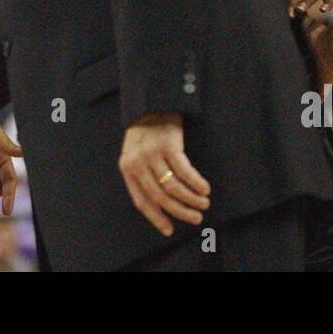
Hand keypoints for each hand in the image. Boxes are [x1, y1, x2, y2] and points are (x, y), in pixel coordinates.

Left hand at [118, 112, 209, 236]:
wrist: (151, 102)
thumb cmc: (145, 133)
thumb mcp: (135, 154)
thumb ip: (143, 177)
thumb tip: (161, 206)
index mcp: (127, 169)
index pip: (142, 201)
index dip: (157, 218)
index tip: (170, 230)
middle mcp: (137, 163)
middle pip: (160, 197)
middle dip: (180, 211)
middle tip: (196, 218)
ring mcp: (153, 153)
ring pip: (174, 187)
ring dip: (191, 199)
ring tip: (203, 204)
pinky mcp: (169, 144)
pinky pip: (185, 171)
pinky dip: (196, 183)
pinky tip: (204, 189)